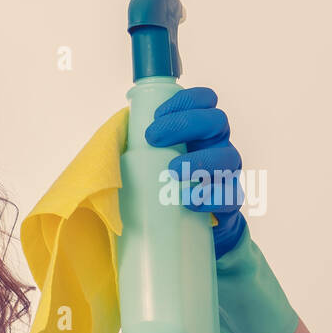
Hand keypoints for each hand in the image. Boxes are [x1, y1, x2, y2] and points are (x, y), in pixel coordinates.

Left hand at [144, 86, 247, 258]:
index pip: (205, 101)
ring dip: (199, 161)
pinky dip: (211, 196)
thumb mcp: (148, 163)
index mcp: (199, 133)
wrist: (186, 232)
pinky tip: (190, 201)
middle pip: (217, 122)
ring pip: (228, 158)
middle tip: (153, 138)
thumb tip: (102, 146)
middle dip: (185, 124)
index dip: (186, 101)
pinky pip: (229, 196)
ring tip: (173, 171)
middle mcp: (216, 148)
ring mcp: (225, 175)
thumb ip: (134, 150)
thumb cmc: (162, 189)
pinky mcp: (227, 203)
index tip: (156, 115)